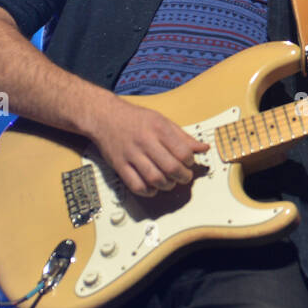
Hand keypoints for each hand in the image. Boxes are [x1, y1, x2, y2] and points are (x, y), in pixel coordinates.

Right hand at [86, 97, 209, 197]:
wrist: (105, 116)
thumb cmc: (135, 118)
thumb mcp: (163, 121)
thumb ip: (183, 136)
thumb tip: (203, 148)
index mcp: (159, 129)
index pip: (182, 152)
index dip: (190, 162)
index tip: (190, 163)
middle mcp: (145, 141)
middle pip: (170, 167)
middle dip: (183, 176)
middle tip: (184, 176)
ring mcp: (131, 154)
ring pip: (154, 178)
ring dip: (167, 185)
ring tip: (170, 182)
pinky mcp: (119, 165)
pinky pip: (135, 184)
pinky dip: (148, 191)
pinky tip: (153, 187)